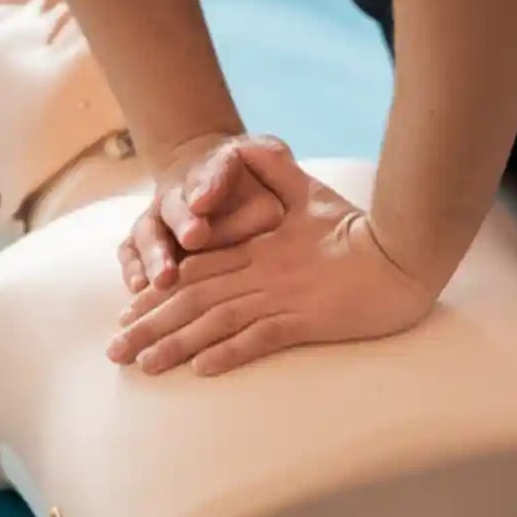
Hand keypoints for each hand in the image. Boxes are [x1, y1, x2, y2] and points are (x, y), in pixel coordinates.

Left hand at [106, 141, 438, 375]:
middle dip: (149, 325)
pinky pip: (259, 338)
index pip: (195, 270)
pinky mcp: (306, 320)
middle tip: (114, 349)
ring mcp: (282, 298)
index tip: (127, 310)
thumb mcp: (309, 190)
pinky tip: (200, 369)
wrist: (403, 251)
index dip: (157, 291)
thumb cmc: (359, 226)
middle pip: (192, 299)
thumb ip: (272, 167)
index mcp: (258, 248)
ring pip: (215, 322)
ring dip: (175, 345)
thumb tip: (240, 148)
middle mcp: (261, 274)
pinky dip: (228, 352)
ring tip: (142, 365)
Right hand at [118, 133, 284, 292]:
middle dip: (183, 221)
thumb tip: (272, 215)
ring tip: (164, 278)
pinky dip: (132, 268)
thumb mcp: (271, 167)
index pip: (213, 171)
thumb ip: (277, 179)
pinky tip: (137, 287)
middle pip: (176, 205)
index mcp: (216, 168)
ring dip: (156, 255)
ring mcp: (158, 217)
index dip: (208, 185)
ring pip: (149, 232)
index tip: (204, 202)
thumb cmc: (254, 182)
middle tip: (193, 238)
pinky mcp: (143, 242)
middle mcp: (180, 192)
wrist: (212, 180)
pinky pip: (130, 252)